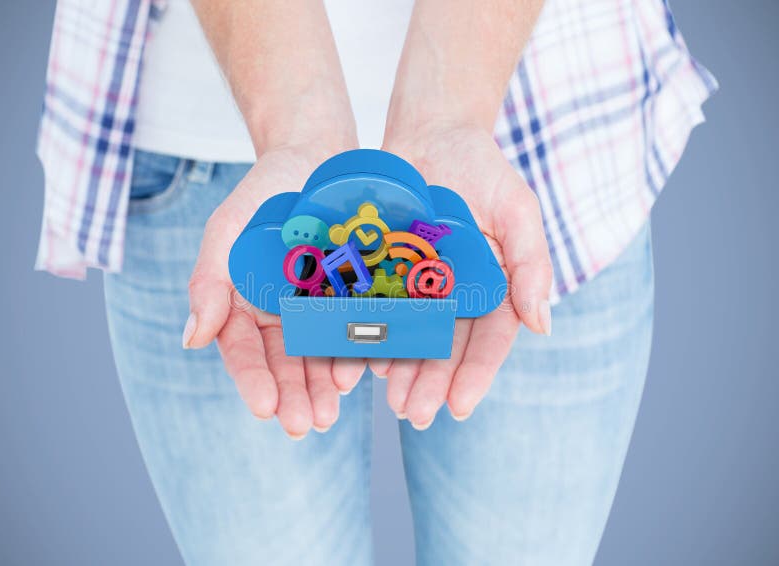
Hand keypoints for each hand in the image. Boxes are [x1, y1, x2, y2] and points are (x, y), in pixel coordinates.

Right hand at [183, 144, 365, 438]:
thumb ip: (210, 280)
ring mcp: (319, 309)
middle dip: (293, 396)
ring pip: (319, 357)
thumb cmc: (264, 191)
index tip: (265, 407)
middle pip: (284, 364)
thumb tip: (192, 339)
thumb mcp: (229, 229)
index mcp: (245, 305)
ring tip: (331, 412)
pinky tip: (359, 374)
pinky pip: (355, 331)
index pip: (243, 352)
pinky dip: (356, 354)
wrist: (317, 156)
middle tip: (303, 424)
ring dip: (323, 388)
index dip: (253, 381)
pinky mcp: (354, 297)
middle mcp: (281, 315)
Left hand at [374, 123, 552, 427]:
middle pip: (442, 350)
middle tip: (414, 415)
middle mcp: (454, 296)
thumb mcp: (517, 212)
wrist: (431, 133)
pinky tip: (353, 360)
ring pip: (406, 338)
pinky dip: (363, 335)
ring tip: (385, 398)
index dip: (475, 376)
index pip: (487, 342)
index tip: (459, 407)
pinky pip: (371, 309)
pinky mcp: (381, 272)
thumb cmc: (482, 170)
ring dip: (397, 371)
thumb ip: (531, 266)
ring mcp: (415, 287)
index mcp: (492, 290)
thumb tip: (542, 326)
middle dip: (429, 384)